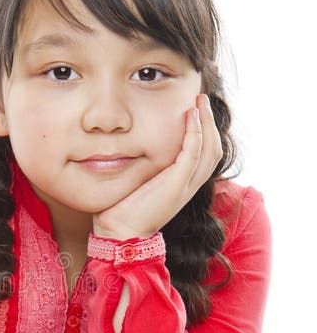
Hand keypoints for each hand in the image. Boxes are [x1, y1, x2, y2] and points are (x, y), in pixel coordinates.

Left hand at [93, 93, 222, 239]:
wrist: (120, 232)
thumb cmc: (121, 210)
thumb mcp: (137, 183)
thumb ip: (141, 167)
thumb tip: (127, 147)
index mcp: (182, 186)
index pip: (204, 155)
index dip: (205, 132)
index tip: (196, 111)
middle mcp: (188, 186)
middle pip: (213, 149)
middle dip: (210, 122)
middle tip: (202, 100)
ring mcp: (184, 185)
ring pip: (209, 149)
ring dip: (206, 122)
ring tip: (200, 101)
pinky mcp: (176, 184)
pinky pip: (193, 153)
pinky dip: (195, 132)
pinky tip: (191, 115)